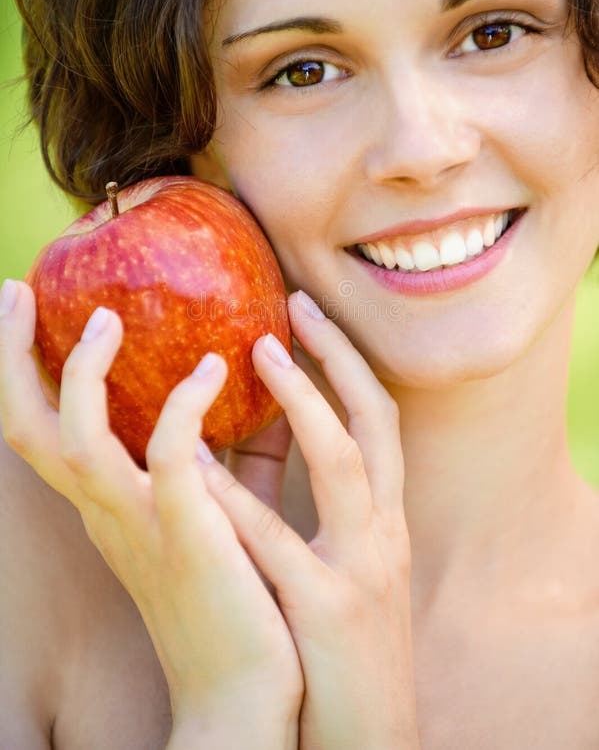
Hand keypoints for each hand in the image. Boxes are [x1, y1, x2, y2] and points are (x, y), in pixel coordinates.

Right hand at [0, 280, 301, 746]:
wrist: (243, 697)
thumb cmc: (234, 598)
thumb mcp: (217, 516)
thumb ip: (223, 458)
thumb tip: (246, 388)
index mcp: (108, 505)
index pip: (45, 429)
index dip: (25, 371)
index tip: (28, 312)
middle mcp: (105, 511)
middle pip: (27, 426)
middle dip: (9, 357)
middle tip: (13, 291)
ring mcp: (138, 524)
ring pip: (75, 436)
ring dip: (81, 371)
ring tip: (105, 317)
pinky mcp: (186, 535)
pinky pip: (169, 457)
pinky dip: (183, 405)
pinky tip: (214, 367)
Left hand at [205, 290, 420, 749]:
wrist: (363, 741)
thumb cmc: (340, 649)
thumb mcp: (337, 567)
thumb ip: (310, 507)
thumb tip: (262, 443)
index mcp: (383, 520)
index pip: (379, 422)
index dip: (350, 364)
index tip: (309, 315)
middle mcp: (384, 532)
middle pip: (376, 422)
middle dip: (341, 358)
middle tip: (298, 305)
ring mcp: (361, 568)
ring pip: (345, 462)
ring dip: (304, 400)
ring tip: (259, 351)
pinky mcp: (329, 611)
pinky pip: (279, 540)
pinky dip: (240, 495)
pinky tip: (198, 459)